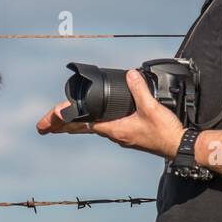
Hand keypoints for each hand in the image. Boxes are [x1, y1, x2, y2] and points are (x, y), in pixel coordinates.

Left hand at [36, 69, 183, 159]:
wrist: (179, 146)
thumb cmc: (165, 132)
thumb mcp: (151, 107)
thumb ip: (138, 89)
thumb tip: (129, 74)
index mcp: (115, 129)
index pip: (85, 123)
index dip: (68, 119)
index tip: (51, 119)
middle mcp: (114, 135)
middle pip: (83, 129)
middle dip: (62, 127)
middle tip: (42, 127)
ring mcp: (121, 136)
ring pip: (93, 129)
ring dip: (76, 126)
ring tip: (60, 125)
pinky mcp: (129, 136)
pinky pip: (105, 129)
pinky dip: (93, 124)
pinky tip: (95, 122)